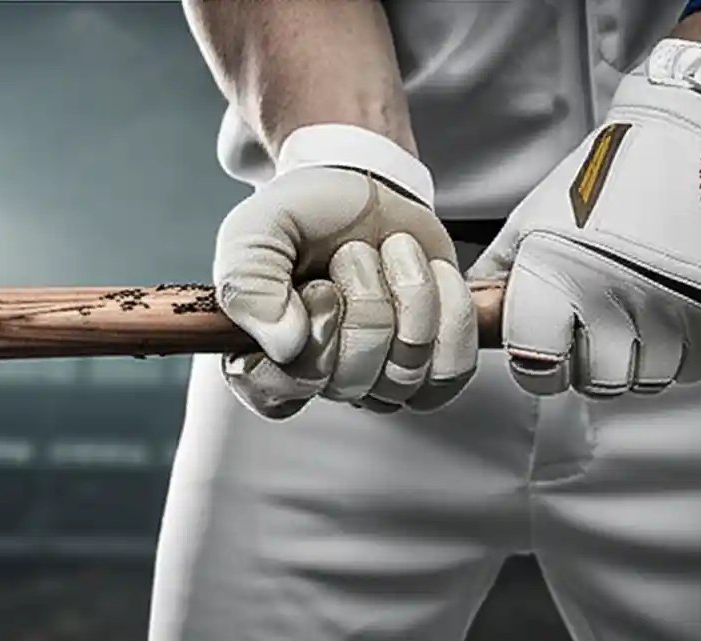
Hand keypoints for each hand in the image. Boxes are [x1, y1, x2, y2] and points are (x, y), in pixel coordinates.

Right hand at [214, 124, 476, 419]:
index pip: (280, 392)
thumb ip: (249, 284)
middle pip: (350, 380)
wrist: (365, 189)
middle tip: (352, 254)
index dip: (310, 335)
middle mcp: (316, 378)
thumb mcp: (258, 229)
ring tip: (390, 253)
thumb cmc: (307, 215)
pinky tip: (432, 273)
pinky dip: (451, 311)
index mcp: (260, 356)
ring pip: (403, 377)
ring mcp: (374, 380)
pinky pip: (451, 370)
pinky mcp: (428, 370)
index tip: (316, 285)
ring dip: (409, 296)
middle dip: (363, 300)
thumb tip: (285, 346)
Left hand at [469, 60, 700, 397]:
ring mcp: (675, 300)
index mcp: (559, 273)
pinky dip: (683, 349)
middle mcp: (617, 292)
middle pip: (598, 382)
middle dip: (590, 366)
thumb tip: (470, 317)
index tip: (542, 352)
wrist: (685, 136)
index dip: (536, 365)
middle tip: (591, 333)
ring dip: (637, 360)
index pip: (538, 366)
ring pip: (649, 377)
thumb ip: (497, 277)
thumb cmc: (600, 179)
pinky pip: (697, 361)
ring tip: (632, 318)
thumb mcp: (530, 223)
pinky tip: (668, 314)